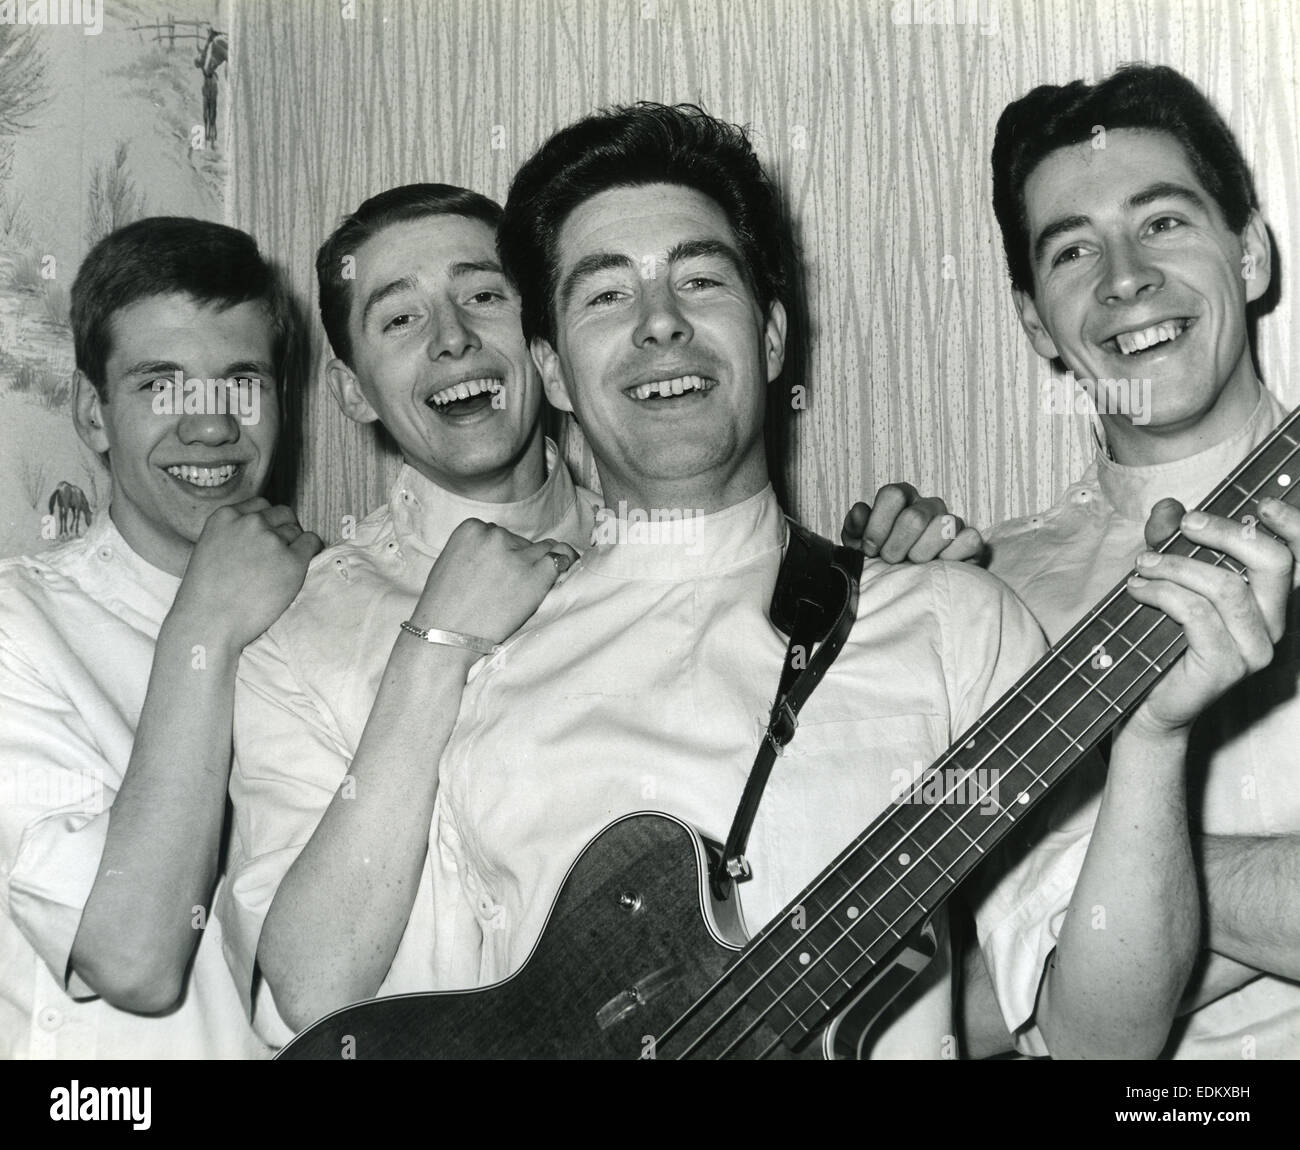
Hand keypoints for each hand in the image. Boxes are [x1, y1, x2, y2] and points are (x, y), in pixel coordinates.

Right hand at [173, 498, 321, 649]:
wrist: (208, 622)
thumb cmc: (205, 594)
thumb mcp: (210, 548)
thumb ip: (233, 533)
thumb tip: (260, 531)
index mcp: (225, 516)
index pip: (260, 505)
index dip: (267, 522)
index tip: (266, 537)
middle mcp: (251, 522)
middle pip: (282, 514)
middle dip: (283, 530)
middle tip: (278, 554)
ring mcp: (272, 541)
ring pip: (296, 531)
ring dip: (293, 545)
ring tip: (278, 570)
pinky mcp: (292, 561)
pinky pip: (312, 543)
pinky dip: (311, 552)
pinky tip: (298, 568)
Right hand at [411, 518, 578, 643]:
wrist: (446, 635)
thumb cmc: (444, 605)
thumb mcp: (451, 561)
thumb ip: (477, 549)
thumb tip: (506, 550)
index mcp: (472, 528)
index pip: (498, 533)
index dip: (501, 552)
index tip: (497, 570)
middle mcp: (496, 536)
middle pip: (519, 541)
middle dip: (518, 558)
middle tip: (510, 585)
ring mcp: (517, 555)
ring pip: (543, 549)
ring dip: (540, 564)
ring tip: (533, 583)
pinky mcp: (536, 575)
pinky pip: (561, 560)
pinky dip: (565, 564)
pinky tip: (567, 570)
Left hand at [840, 483, 983, 562]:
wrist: (906, 585)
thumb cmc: (881, 559)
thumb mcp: (860, 545)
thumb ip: (855, 528)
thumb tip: (860, 513)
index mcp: (901, 498)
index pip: (892, 494)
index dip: (878, 526)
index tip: (869, 549)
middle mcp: (928, 505)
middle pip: (915, 517)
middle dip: (897, 547)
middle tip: (890, 561)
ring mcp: (951, 521)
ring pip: (943, 527)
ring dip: (921, 555)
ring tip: (912, 566)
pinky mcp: (970, 541)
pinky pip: (969, 540)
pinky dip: (951, 557)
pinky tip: (936, 567)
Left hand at [1124, 498, 1295, 735]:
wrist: (1150, 700)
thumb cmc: (1163, 637)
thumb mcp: (1168, 578)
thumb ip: (1172, 541)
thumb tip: (1168, 507)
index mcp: (1270, 602)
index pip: (1299, 561)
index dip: (1294, 528)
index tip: (1261, 505)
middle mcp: (1273, 625)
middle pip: (1272, 563)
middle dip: (1226, 533)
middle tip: (1185, 524)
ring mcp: (1254, 649)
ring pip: (1226, 587)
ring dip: (1177, 565)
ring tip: (1143, 563)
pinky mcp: (1226, 666)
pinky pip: (1197, 613)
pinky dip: (1162, 593)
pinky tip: (1137, 589)